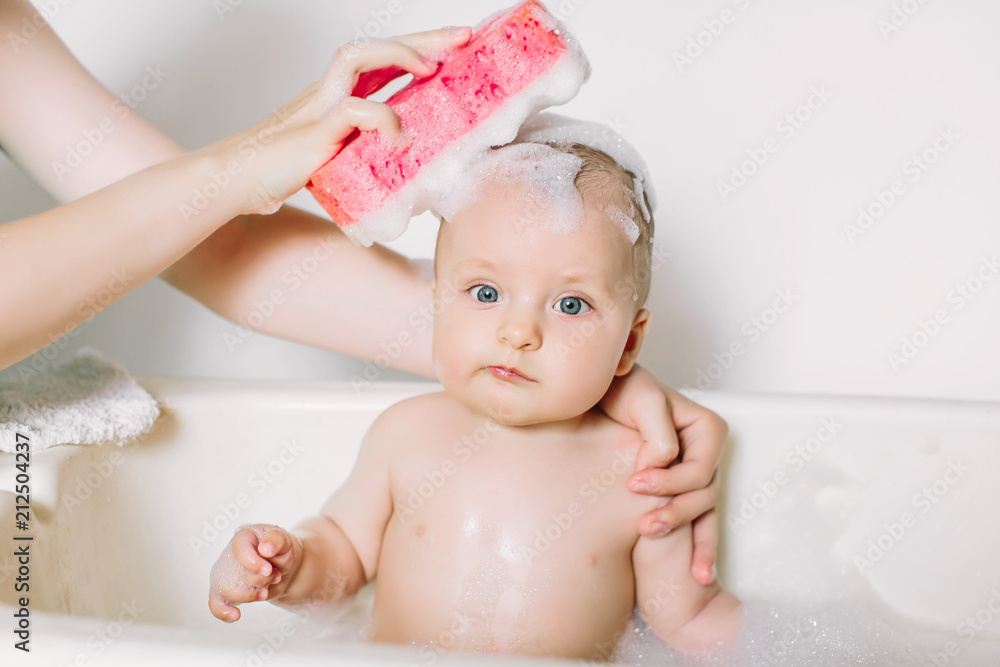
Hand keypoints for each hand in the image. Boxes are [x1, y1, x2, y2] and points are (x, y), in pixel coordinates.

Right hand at [207, 27, 472, 215]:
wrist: (233, 182)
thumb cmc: (279, 173)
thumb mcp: (335, 161)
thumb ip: (363, 159)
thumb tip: (402, 177)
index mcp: (336, 96)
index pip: (381, 60)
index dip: (416, 48)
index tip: (454, 47)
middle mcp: (328, 92)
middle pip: (377, 46)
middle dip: (422, 37)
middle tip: (462, 36)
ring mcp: (320, 106)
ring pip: (359, 56)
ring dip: (399, 55)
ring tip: (430, 69)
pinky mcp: (316, 130)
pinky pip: (354, 110)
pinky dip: (384, 119)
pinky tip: (402, 139)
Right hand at [208, 524, 302, 621]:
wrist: (285, 569)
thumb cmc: (282, 551)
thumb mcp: (286, 541)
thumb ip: (277, 540)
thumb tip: (265, 548)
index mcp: (243, 538)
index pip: (239, 549)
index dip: (253, 563)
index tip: (269, 570)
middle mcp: (230, 554)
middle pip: (232, 572)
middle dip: (258, 580)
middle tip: (275, 576)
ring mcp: (226, 573)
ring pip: (224, 589)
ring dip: (249, 595)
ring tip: (265, 592)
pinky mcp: (227, 590)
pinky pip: (216, 603)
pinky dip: (222, 611)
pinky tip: (235, 615)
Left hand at [598, 365, 727, 585]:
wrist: (600, 394)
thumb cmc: (621, 389)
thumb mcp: (641, 398)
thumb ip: (658, 429)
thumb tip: (666, 460)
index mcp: (706, 430)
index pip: (700, 470)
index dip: (671, 482)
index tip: (634, 483)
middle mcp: (706, 454)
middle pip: (703, 496)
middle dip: (676, 513)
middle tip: (643, 525)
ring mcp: (695, 474)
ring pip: (701, 513)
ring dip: (682, 532)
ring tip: (647, 539)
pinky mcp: (679, 489)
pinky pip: (696, 521)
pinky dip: (698, 547)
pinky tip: (698, 575)